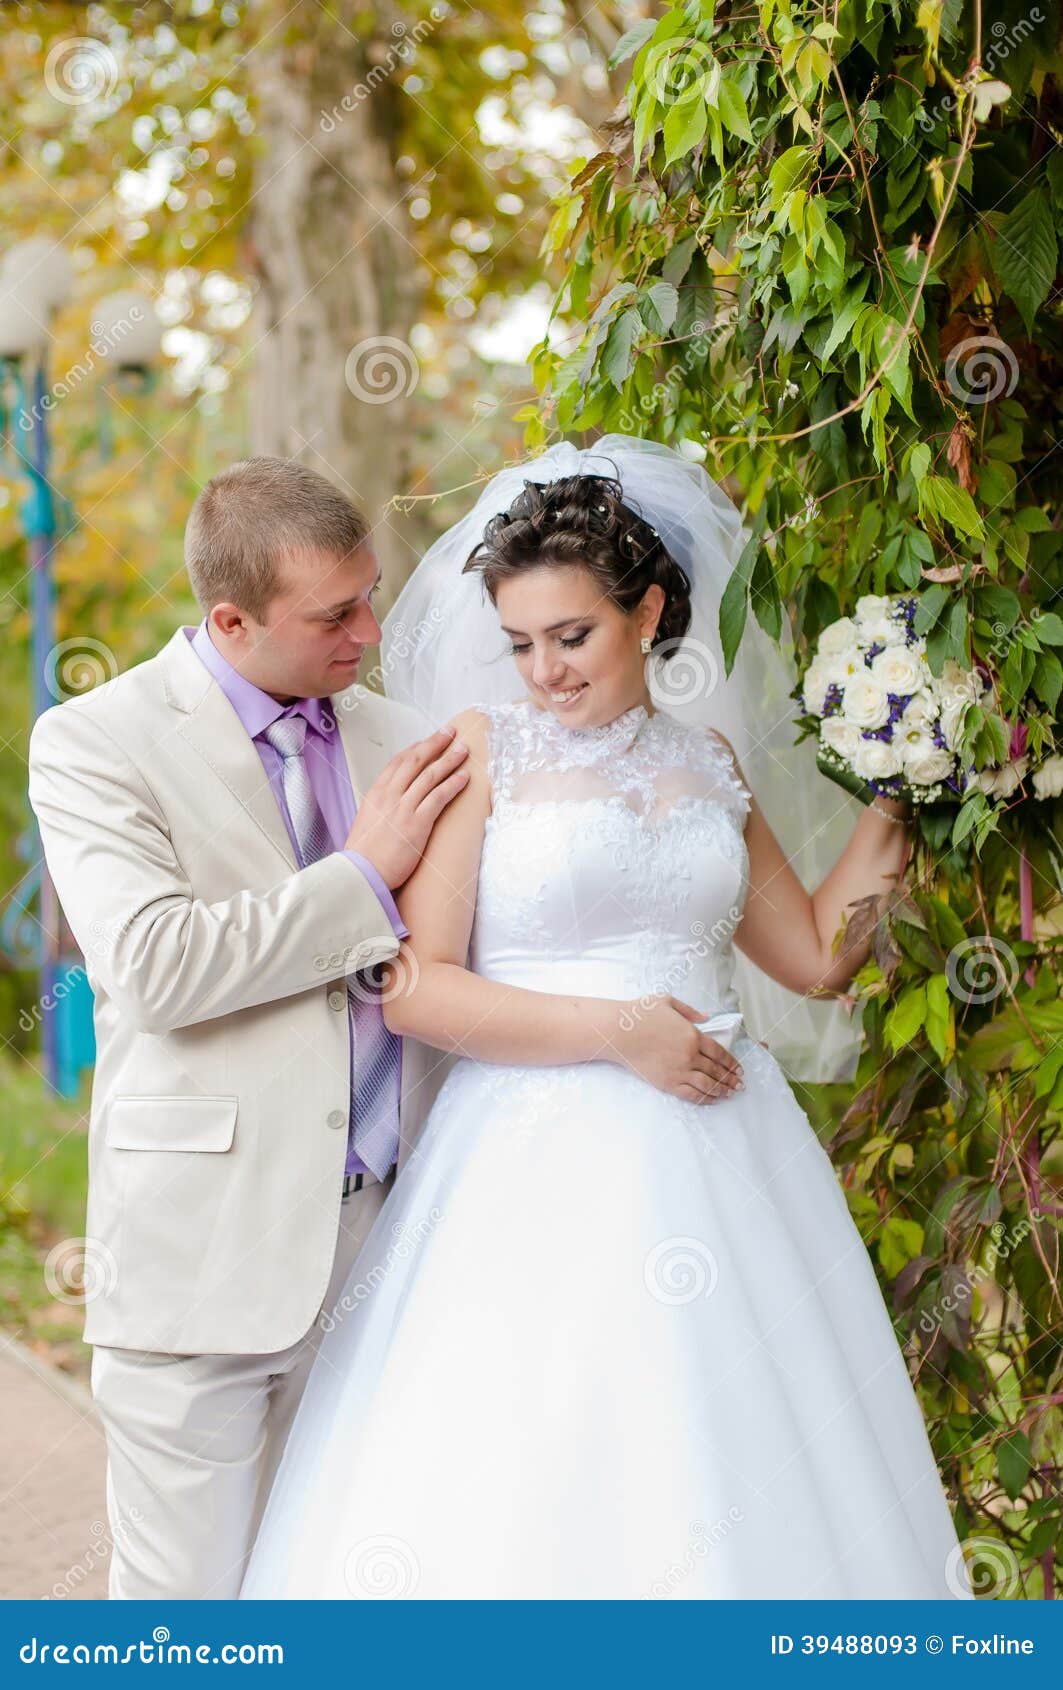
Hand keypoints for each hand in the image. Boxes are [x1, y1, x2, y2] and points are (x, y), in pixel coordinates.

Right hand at [345, 727, 469, 889]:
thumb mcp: (367, 822)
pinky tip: (465, 777)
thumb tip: (392, 805)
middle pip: (416, 760)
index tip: (429, 740)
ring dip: (450, 760)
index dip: (417, 748)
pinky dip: (453, 784)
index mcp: (376, 793)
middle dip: (436, 743)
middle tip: (451, 732)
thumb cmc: (363, 854)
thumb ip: (381, 808)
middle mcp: (390, 795)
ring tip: (464, 750)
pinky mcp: (417, 823)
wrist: (360, 872)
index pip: (398, 762)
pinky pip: (439, 797)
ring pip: (430, 775)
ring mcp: (403, 807)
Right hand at [608, 995, 743, 1103]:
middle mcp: (690, 1055)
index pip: (720, 1053)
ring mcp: (679, 1070)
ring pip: (708, 1085)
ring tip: (730, 1093)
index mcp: (693, 1035)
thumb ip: (690, 1010)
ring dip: (722, 1090)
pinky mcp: (667, 1082)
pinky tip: (712, 1099)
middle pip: (717, 1070)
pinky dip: (705, 1098)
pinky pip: (691, 1094)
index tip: (740, 1069)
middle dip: (731, 1079)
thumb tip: (707, 1017)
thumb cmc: (640, 1013)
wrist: (618, 1031)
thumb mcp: (667, 1002)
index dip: (732, 1063)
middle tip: (740, 1085)